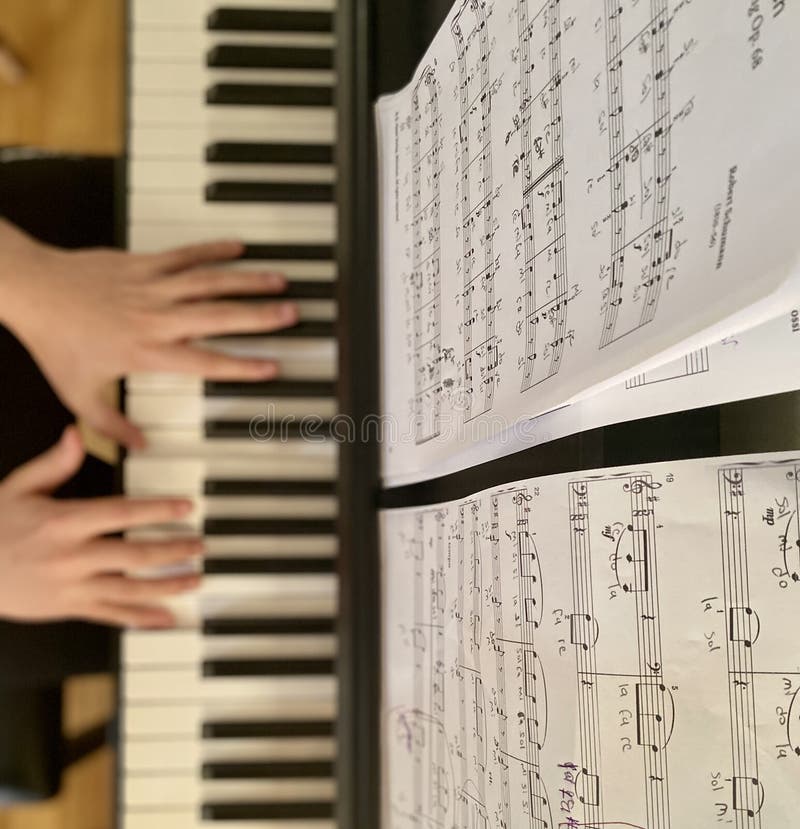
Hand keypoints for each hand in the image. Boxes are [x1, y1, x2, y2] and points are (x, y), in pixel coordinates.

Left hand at [0, 221, 297, 446]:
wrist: (32, 291)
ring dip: (247, 281)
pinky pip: (185, 254)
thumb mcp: (77, 393)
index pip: (205, 361)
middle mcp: (156, 317)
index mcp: (146, 351)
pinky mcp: (144, 263)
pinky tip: (238, 247)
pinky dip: (213, 249)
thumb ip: (110, 424)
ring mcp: (152, 286)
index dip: (242, 365)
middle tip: (291, 315)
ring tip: (279, 281)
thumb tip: (139, 446)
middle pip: (218, 316)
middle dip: (259, 316)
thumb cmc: (55, 340)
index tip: (271, 367)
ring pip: (209, 282)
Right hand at [0, 427, 201, 627]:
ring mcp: (70, 587)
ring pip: (129, 590)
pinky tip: (166, 617)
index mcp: (63, 522)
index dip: (158, 511)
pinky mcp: (67, 608)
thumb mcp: (19, 486)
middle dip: (173, 551)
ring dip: (167, 586)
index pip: (122, 514)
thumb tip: (77, 433)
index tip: (186, 507)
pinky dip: (140, 618)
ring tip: (195, 579)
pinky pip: (110, 615)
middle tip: (200, 545)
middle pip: (134, 555)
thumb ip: (55, 462)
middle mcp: (71, 557)